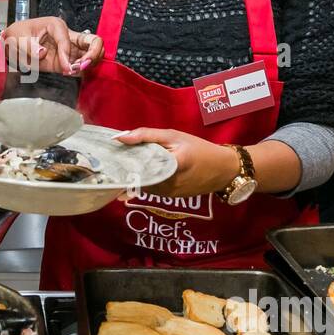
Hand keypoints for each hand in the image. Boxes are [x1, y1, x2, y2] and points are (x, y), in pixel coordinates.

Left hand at [2, 16, 103, 75]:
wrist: (12, 45)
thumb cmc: (16, 36)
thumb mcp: (18, 39)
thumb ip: (29, 47)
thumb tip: (42, 53)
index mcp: (56, 25)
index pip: (67, 40)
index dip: (66, 55)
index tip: (65, 68)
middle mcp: (66, 36)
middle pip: (93, 41)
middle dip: (93, 54)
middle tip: (83, 66)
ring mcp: (69, 49)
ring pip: (91, 54)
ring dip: (89, 64)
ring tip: (75, 71)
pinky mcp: (66, 61)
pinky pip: (82, 66)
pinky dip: (81, 71)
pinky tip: (71, 74)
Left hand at [114, 127, 241, 197]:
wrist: (223, 170)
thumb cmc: (199, 148)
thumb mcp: (174, 136)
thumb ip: (146, 136)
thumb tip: (120, 137)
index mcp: (170, 166)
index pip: (137, 168)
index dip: (121, 165)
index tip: (110, 159)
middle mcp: (168, 185)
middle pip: (137, 178)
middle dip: (126, 170)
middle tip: (114, 160)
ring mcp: (168, 194)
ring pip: (143, 185)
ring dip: (135, 175)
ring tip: (127, 162)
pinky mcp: (170, 198)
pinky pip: (151, 188)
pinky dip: (146, 180)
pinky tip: (144, 170)